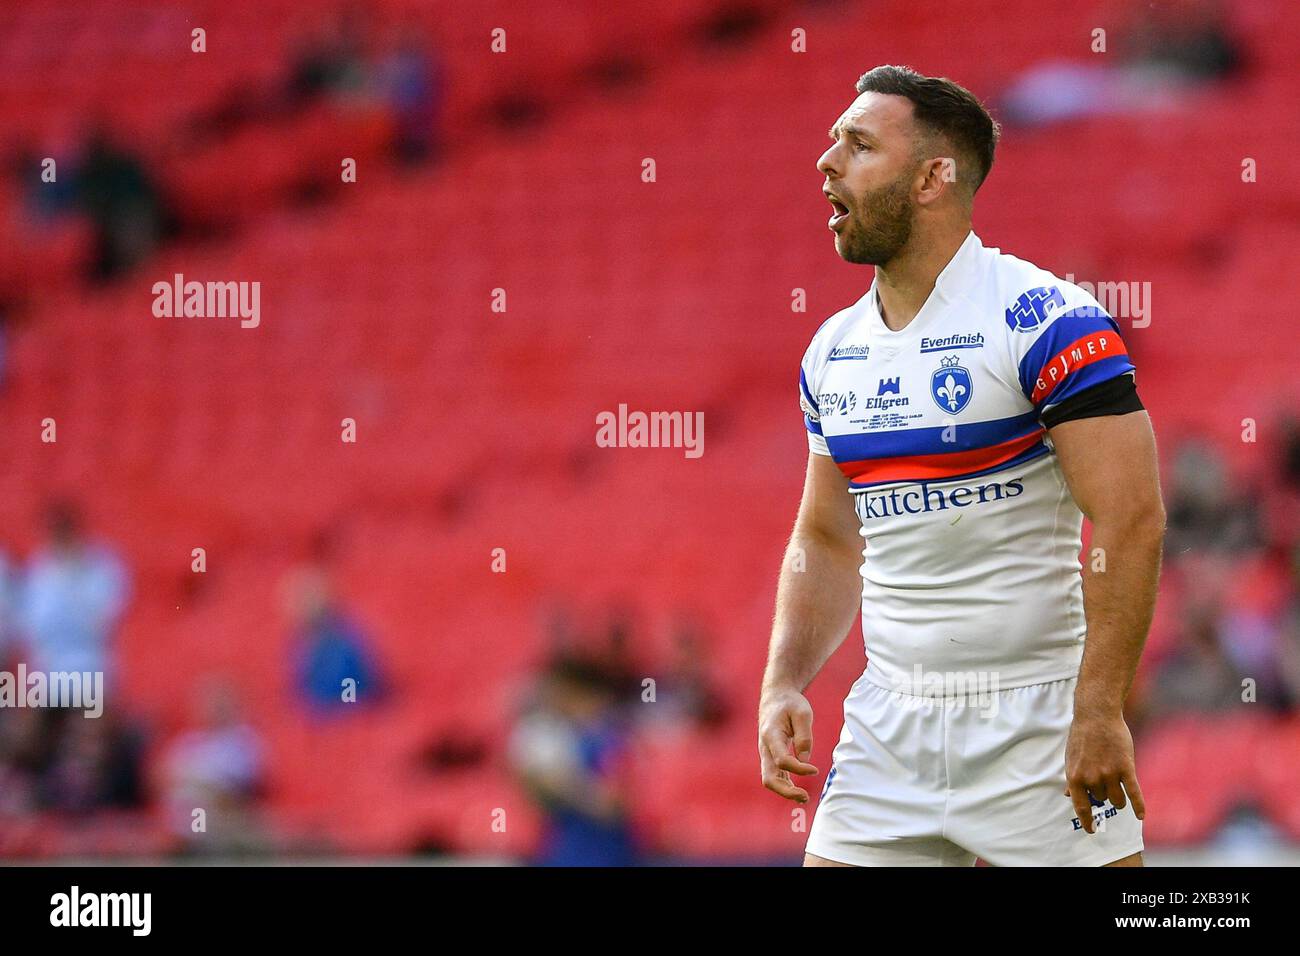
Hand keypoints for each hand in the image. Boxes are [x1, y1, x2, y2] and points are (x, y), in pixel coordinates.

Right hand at [758, 686, 818, 802]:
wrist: (776, 697)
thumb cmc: (790, 704)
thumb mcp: (802, 713)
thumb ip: (804, 736)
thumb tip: (805, 760)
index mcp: (771, 735)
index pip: (782, 760)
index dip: (799, 768)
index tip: (815, 770)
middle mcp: (765, 747)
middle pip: (769, 778)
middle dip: (786, 791)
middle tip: (806, 796)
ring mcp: (766, 753)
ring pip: (770, 779)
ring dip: (785, 791)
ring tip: (805, 798)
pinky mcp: (771, 756)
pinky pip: (775, 775)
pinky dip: (785, 785)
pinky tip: (798, 791)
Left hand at [1063, 710, 1145, 833]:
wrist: (1096, 715)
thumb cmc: (1083, 736)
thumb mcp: (1072, 758)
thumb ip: (1072, 778)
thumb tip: (1068, 795)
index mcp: (1074, 777)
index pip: (1081, 807)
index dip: (1087, 820)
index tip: (1092, 830)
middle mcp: (1091, 779)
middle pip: (1102, 800)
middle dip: (1104, 792)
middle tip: (1104, 774)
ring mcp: (1109, 774)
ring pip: (1117, 799)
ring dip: (1118, 796)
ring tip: (1117, 782)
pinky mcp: (1126, 768)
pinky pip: (1133, 793)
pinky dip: (1138, 806)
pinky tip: (1140, 816)